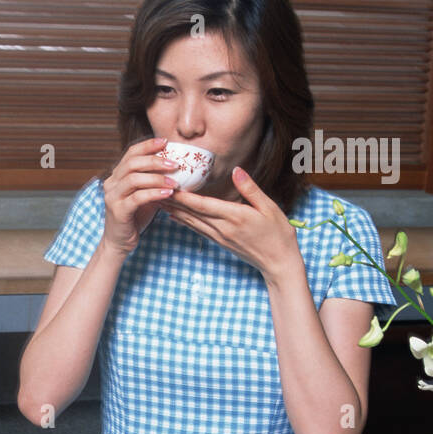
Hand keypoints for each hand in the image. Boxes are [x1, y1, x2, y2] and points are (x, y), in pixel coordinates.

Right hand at [100, 137, 180, 255]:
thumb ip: (154, 180)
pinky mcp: (118, 211)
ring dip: (157, 179)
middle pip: (132, 163)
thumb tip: (177, 166)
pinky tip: (168, 194)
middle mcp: (111, 183)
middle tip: (175, 164)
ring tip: (175, 182)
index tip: (166, 141)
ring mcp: (112, 197)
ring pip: (134, 179)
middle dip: (155, 161)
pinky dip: (154, 193)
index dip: (148, 145)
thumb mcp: (145, 194)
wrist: (120, 241)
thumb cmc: (135, 216)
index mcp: (117, 176)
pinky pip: (137, 197)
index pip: (130, 153)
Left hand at [163, 167, 301, 281]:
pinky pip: (197, 229)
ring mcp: (219, 236)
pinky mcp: (219, 242)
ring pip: (191, 222)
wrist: (279, 263)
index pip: (203, 205)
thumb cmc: (278, 234)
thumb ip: (251, 189)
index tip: (169, 186)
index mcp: (235, 217)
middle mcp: (223, 228)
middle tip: (153, 189)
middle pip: (192, 213)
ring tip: (158, 200)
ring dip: (174, 211)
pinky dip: (184, 221)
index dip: (184, 196)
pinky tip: (174, 216)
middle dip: (172, 201)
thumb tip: (237, 170)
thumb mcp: (269, 207)